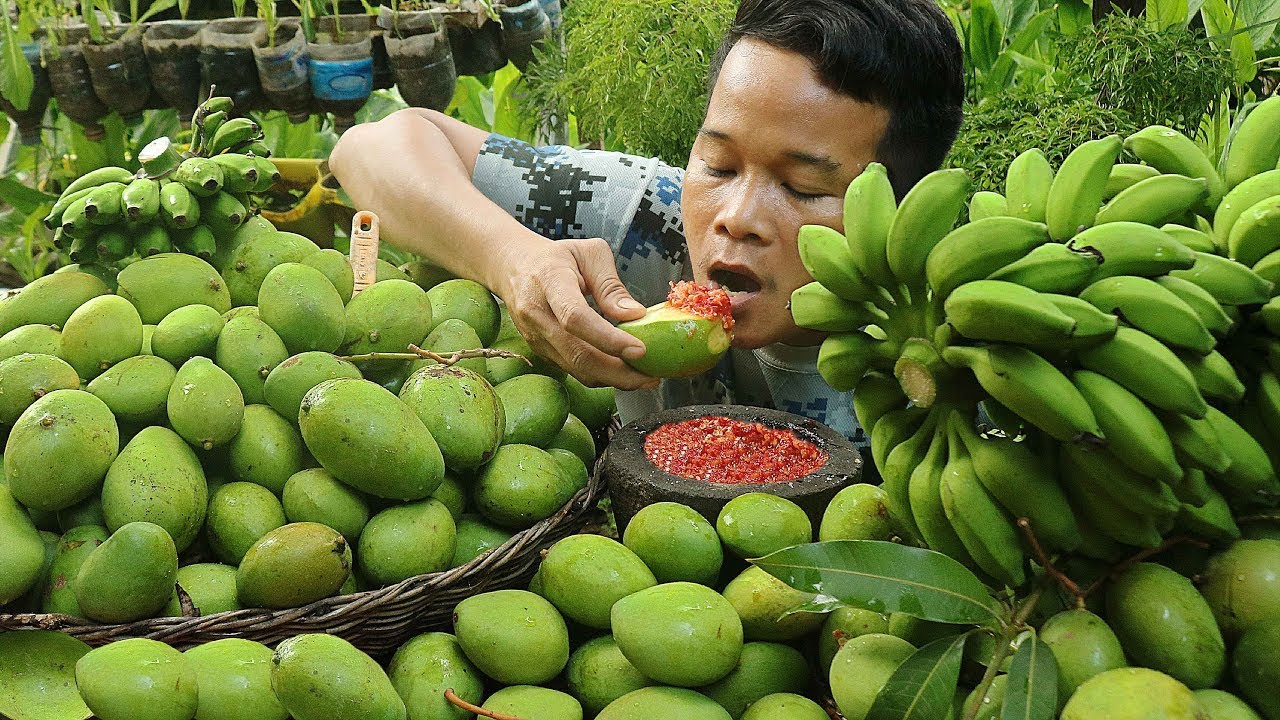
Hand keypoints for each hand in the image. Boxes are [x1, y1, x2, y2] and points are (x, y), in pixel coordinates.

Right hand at [495, 237, 659, 389]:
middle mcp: (536, 314)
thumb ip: (611, 285)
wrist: (513, 266)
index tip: (640, 349)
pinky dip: (601, 376)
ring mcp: (535, 337)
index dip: (608, 339)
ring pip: (576, 369)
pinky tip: (623, 372)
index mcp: (549, 281)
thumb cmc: (557, 257)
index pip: (576, 318)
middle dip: (618, 372)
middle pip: (577, 354)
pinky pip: (573, 370)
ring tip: (645, 378)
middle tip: (651, 377)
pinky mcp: (540, 351)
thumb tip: (635, 315)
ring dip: (614, 380)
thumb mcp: (589, 254)